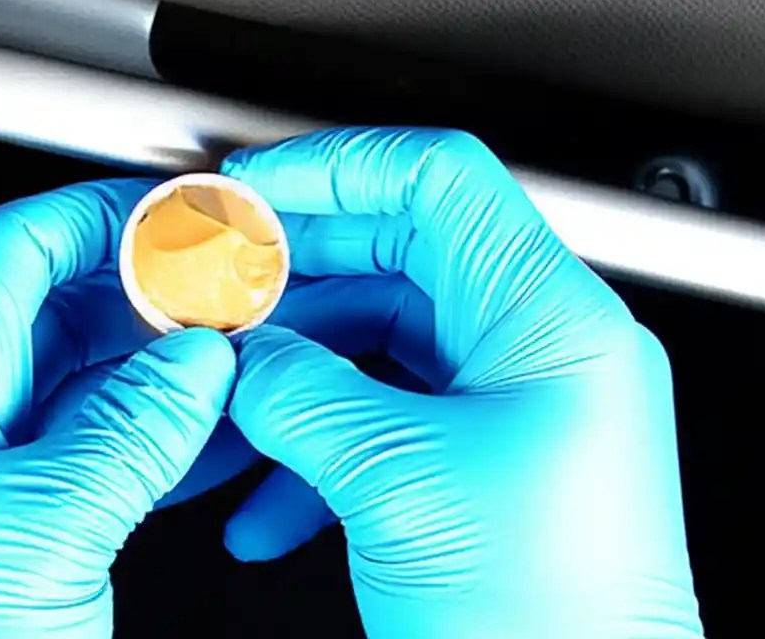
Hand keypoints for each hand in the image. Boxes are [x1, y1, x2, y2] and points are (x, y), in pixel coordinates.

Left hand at [0, 180, 235, 638]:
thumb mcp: (36, 530)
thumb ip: (127, 431)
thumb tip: (197, 358)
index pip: (9, 254)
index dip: (99, 218)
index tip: (179, 212)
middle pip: (59, 311)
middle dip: (149, 290)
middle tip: (232, 283)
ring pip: (91, 382)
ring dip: (167, 362)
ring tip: (240, 345)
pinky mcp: (31, 529)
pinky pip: (105, 451)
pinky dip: (164, 431)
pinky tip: (213, 425)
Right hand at [218, 128, 703, 637]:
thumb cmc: (550, 624)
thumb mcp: (394, 480)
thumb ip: (297, 390)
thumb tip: (235, 352)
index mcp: (553, 323)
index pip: (439, 182)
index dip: (333, 170)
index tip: (250, 193)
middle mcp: (540, 353)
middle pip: (396, 259)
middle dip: (291, 280)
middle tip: (212, 293)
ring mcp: (513, 410)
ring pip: (377, 344)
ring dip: (290, 373)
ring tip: (225, 401)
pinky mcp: (481, 466)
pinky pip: (381, 419)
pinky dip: (312, 447)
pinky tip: (265, 501)